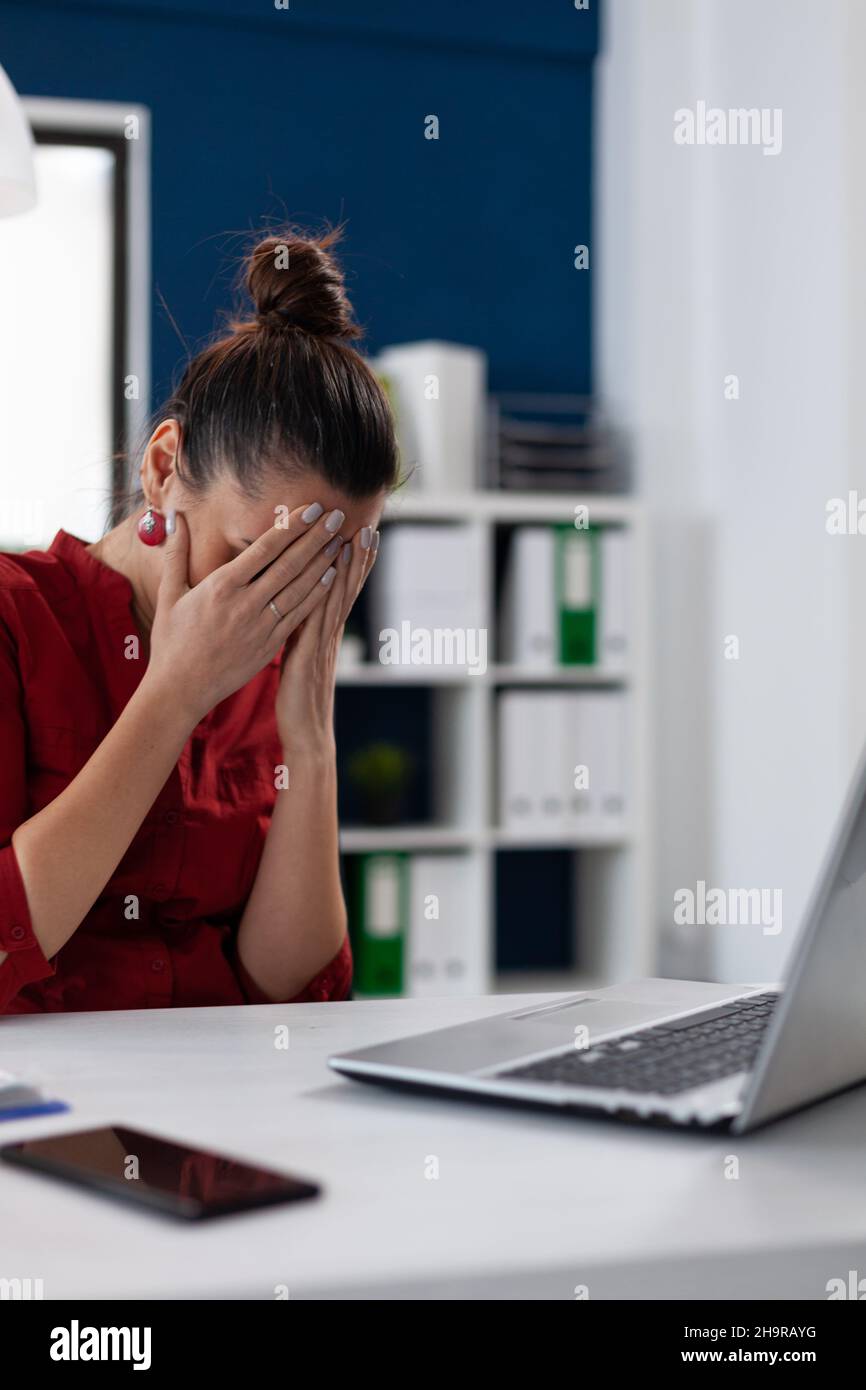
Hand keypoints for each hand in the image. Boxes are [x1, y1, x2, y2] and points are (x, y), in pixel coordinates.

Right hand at [145, 507, 344, 724]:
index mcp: (221, 586)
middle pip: (289, 564)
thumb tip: (175, 518)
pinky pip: (299, 615)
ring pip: (299, 588)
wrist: (181, 689)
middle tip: (338, 516)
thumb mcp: (169, 594)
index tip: (312, 508)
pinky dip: (317, 595)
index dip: (292, 525)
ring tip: (341, 541)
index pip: (265, 548)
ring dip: (323, 563)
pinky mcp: (270, 645)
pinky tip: (331, 578)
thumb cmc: (171, 641)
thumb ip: (176, 554)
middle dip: (316, 538)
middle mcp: (246, 604)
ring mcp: (261, 626)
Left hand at [275, 521, 378, 752]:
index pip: (339, 591)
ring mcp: (324, 640)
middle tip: (368, 527)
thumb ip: (299, 636)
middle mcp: (329, 632)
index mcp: (323, 633)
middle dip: (358, 558)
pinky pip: (323, 612)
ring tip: (360, 537)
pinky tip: (334, 569)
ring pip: (340, 594)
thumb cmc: (297, 700)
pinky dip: (331, 589)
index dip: (350, 566)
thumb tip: (291, 617)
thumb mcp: (298, 661)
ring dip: (351, 565)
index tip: (358, 537)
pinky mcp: (313, 649)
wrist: (306, 732)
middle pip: (346, 587)